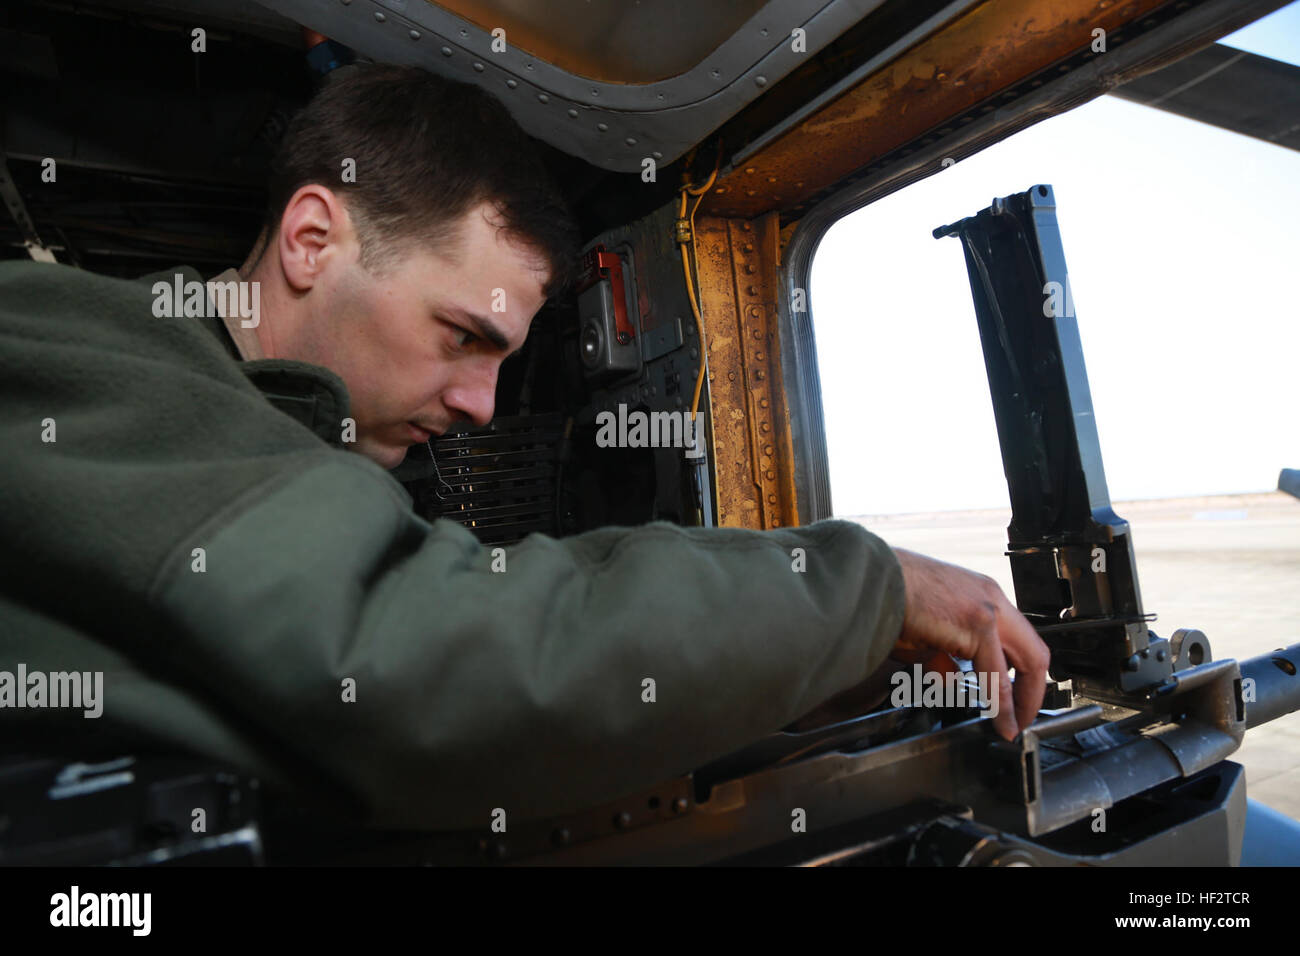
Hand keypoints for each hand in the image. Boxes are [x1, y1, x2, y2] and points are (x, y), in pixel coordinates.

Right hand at [890, 547, 1050, 740]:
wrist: (870, 579)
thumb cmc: (886, 597)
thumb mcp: (925, 631)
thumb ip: (943, 655)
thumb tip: (951, 676)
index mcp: (980, 593)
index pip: (1018, 638)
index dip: (1021, 673)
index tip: (1014, 697)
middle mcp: (991, 596)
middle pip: (1035, 650)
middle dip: (1034, 691)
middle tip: (1024, 718)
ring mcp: (988, 607)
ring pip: (1027, 661)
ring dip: (1023, 700)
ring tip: (1014, 725)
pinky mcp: (978, 622)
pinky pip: (997, 673)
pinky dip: (1003, 703)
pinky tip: (1001, 721)